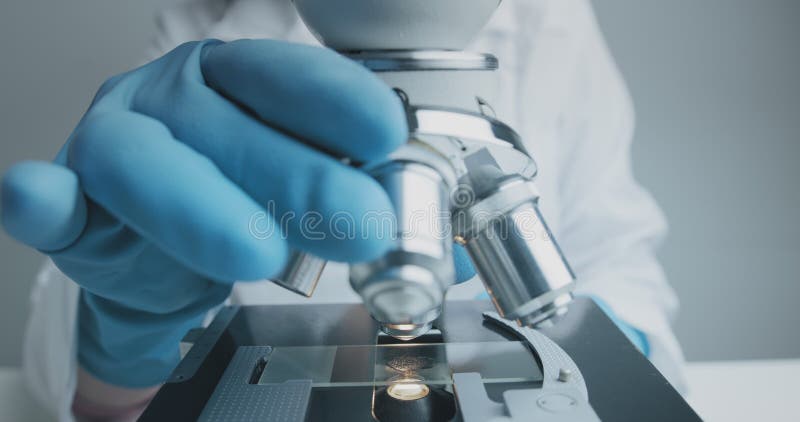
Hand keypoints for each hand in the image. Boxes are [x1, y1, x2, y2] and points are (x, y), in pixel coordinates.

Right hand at [1, 39, 406, 386]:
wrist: (169, 258)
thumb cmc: (237, 206)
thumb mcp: (301, 193)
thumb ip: (352, 195)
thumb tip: (422, 228)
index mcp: (236, 84)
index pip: (284, 77)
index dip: (335, 101)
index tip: (385, 134)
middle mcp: (172, 101)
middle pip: (224, 123)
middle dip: (297, 174)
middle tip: (358, 220)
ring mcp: (112, 145)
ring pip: (140, 160)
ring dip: (198, 206)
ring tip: (257, 252)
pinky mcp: (69, 202)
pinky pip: (47, 198)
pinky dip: (43, 200)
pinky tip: (46, 202)